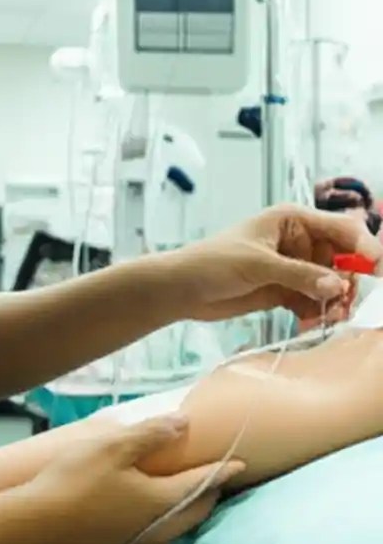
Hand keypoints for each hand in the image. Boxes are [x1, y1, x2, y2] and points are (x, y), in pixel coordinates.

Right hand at [27, 415, 244, 543]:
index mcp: (163, 501)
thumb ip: (150, 434)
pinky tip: (143, 523)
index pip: (203, 483)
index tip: (239, 463)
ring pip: (173, 532)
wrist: (32, 529)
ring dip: (182, 515)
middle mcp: (158, 530)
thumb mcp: (110, 447)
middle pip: (194, 513)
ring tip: (182, 501)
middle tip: (214, 482)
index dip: (222, 471)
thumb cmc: (72, 482)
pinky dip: (156, 530)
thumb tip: (184, 422)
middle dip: (208, 496)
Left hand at [165, 203, 382, 321]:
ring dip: (333, 301)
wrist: (181, 290)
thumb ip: (298, 274)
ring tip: (327, 317)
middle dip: (347, 282)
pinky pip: (315, 302)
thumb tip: (336, 285)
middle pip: (343, 260)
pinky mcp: (286, 291)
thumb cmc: (211, 263)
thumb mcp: (257, 264)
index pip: (343, 229)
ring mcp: (294, 267)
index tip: (375, 268)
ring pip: (331, 284)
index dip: (363, 247)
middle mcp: (299, 241)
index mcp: (293, 220)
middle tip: (342, 303)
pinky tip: (310, 323)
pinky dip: (317, 313)